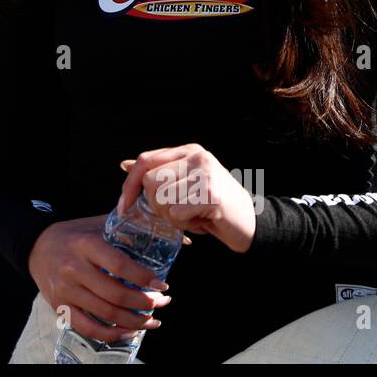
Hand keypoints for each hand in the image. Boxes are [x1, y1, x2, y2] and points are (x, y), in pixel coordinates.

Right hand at [27, 215, 173, 343]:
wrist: (35, 245)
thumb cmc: (73, 235)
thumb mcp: (96, 224)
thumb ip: (127, 228)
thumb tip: (173, 236)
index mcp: (85, 245)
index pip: (119, 265)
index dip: (144, 278)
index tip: (162, 285)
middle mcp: (74, 269)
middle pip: (116, 295)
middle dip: (145, 303)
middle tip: (161, 302)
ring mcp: (65, 290)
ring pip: (106, 314)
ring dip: (134, 322)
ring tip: (152, 320)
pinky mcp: (60, 306)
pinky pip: (89, 328)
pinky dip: (112, 334)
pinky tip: (129, 332)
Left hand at [116, 144, 256, 253]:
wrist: (252, 223)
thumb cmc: (213, 206)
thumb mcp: (185, 183)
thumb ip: (159, 172)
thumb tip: (124, 164)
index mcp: (189, 151)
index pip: (145, 160)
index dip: (130, 184)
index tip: (124, 206)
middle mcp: (197, 157)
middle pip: (150, 182)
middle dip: (156, 206)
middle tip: (178, 213)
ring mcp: (205, 174)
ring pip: (161, 199)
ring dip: (172, 217)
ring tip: (192, 216)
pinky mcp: (211, 195)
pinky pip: (177, 214)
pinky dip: (186, 225)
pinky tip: (202, 222)